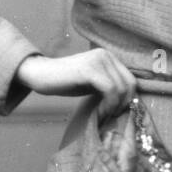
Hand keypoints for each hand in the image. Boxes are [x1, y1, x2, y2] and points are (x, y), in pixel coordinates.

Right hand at [15, 50, 136, 122]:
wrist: (41, 74)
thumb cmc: (66, 81)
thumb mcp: (93, 84)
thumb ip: (109, 87)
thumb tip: (128, 102)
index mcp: (109, 57)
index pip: (131, 80)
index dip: (127, 99)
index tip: (115, 112)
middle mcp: (106, 55)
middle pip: (129, 84)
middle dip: (123, 104)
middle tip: (110, 116)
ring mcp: (98, 60)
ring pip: (121, 88)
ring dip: (114, 107)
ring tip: (102, 115)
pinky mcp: (90, 69)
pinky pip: (110, 90)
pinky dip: (107, 105)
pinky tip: (98, 112)